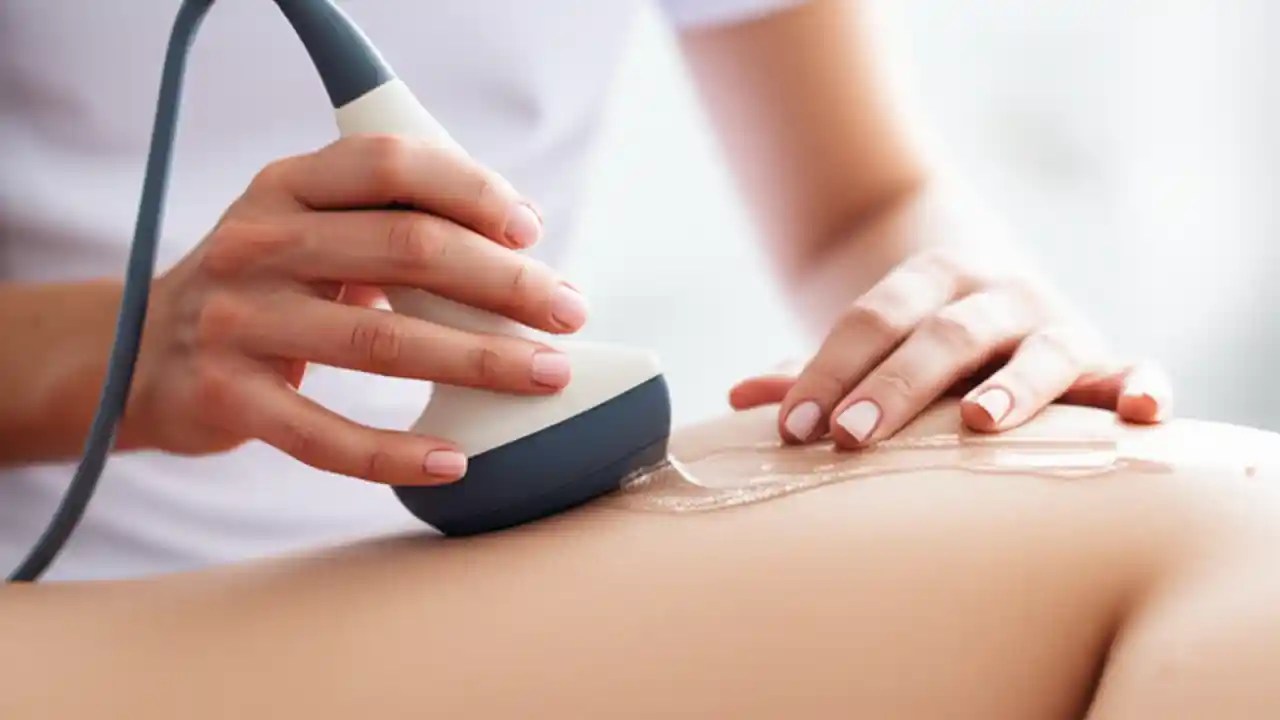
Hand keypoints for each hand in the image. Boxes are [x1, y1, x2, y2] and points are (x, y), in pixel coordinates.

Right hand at [128, 135, 586, 483]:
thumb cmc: (263, 289)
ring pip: (383, 343)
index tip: (533, 231)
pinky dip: (396, 452)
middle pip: (407, 248)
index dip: (471, 190)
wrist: (143, 357)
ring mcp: (239, 322)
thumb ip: (392, 224)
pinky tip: (455, 458)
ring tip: (545, 375)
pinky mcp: (229, 398)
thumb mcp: (306, 231)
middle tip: (568, 313)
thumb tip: (520, 243)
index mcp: (286, 187)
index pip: (391, 164)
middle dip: (505, 282)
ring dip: (479, 361)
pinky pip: (325, 436)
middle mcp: (258, 243)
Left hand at [729, 248, 1171, 446]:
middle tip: (850, 435)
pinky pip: (1133, 369)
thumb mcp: (873, 347)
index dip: (827, 371)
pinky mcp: (1106, 359)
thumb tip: (737, 395)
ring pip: (1037, 349)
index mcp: (926, 282)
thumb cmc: (921, 344)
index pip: (869, 322)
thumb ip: (815, 372)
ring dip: (1010, 385)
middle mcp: (993, 294)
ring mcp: (1053, 322)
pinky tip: (1140, 414)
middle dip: (895, 385)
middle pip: (942, 336)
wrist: (1001, 293)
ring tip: (978, 422)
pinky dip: (1143, 386)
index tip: (791, 429)